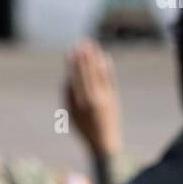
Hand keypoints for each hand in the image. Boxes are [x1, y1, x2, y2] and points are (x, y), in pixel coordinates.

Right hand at [64, 39, 121, 155]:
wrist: (104, 142)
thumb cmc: (84, 128)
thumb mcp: (70, 113)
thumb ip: (68, 95)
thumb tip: (67, 76)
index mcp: (80, 102)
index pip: (76, 77)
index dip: (73, 63)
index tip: (71, 50)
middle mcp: (93, 98)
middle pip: (88, 72)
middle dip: (85, 56)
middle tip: (82, 41)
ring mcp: (105, 97)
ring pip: (100, 73)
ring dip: (96, 58)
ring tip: (93, 45)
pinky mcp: (114, 97)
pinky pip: (110, 79)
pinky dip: (108, 68)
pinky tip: (105, 57)